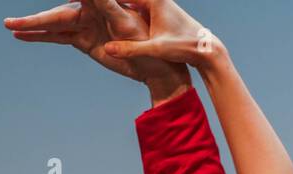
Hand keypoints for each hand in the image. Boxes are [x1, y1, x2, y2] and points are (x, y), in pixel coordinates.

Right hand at [3, 0, 189, 86]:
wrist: (158, 65)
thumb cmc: (150, 41)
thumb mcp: (127, 23)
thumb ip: (108, 6)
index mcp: (102, 3)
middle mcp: (90, 10)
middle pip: (57, 12)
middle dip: (35, 17)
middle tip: (9, 21)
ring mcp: (86, 26)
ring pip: (54, 25)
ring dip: (33, 27)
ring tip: (10, 27)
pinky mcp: (85, 41)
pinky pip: (59, 38)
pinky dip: (42, 37)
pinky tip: (24, 36)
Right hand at [96, 0, 223, 70]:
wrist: (207, 50)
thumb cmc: (185, 47)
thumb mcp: (156, 49)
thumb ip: (131, 49)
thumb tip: (108, 50)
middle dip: (101, 1)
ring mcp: (155, 4)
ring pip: (126, 1)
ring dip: (108, 4)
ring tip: (84, 5)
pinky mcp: (156, 13)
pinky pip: (132, 7)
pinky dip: (118, 9)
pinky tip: (103, 14)